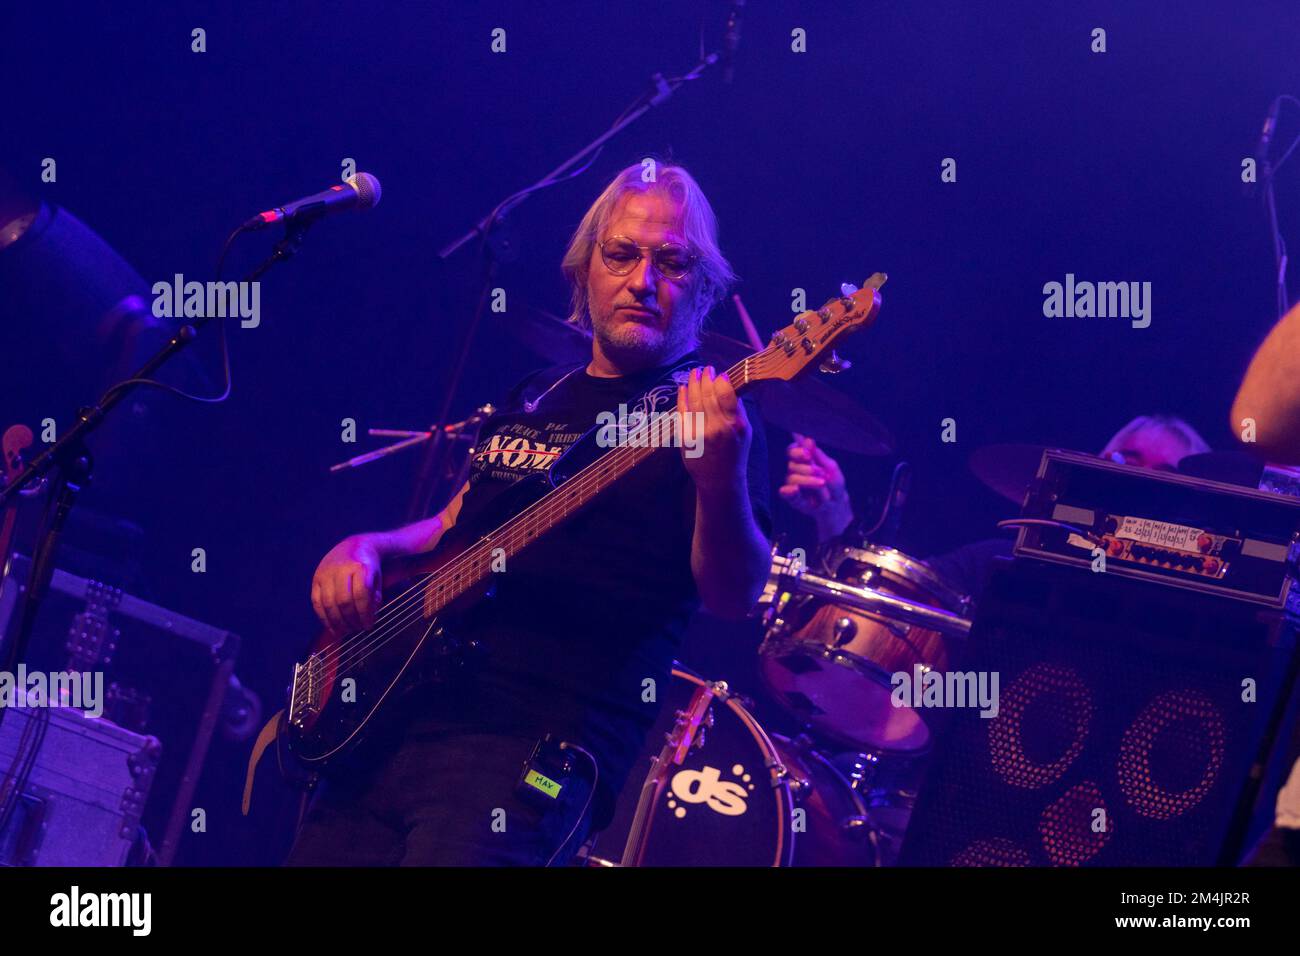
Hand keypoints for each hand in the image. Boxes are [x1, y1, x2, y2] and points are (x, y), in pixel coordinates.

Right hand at [311, 534, 382, 633]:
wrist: (353, 546)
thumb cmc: (369, 567)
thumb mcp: (377, 579)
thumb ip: (375, 597)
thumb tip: (369, 616)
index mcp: (360, 567)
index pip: (361, 595)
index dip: (365, 614)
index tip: (369, 626)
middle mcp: (341, 569)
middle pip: (344, 601)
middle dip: (352, 620)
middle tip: (358, 629)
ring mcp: (326, 573)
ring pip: (329, 603)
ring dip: (337, 622)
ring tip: (347, 630)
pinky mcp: (316, 578)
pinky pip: (316, 602)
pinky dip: (324, 618)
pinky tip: (332, 627)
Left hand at [677, 366, 750, 491]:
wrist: (720, 480)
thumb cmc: (735, 453)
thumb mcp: (745, 431)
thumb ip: (737, 409)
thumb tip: (728, 385)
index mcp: (735, 425)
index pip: (726, 394)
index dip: (721, 380)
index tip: (719, 374)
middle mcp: (717, 428)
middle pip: (708, 394)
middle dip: (705, 378)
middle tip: (705, 369)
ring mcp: (699, 433)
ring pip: (694, 400)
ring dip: (693, 383)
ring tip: (694, 373)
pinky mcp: (685, 438)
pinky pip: (682, 412)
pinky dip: (682, 397)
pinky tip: (683, 388)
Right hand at [779, 434, 852, 536]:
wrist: (837, 505)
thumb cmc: (833, 483)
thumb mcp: (831, 467)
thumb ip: (818, 454)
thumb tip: (808, 440)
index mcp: (803, 459)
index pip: (792, 450)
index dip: (798, 451)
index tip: (809, 455)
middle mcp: (795, 470)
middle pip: (792, 464)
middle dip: (807, 468)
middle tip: (821, 473)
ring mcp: (792, 483)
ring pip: (792, 477)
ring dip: (808, 481)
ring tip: (822, 484)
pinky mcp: (791, 497)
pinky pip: (784, 492)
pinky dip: (789, 490)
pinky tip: (795, 489)